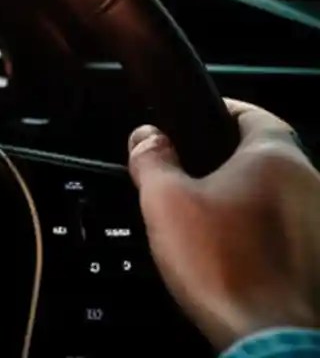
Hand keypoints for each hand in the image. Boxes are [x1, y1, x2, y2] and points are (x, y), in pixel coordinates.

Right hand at [129, 99, 319, 348]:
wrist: (271, 336)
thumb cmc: (223, 265)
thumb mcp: (164, 201)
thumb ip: (151, 159)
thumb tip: (146, 137)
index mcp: (275, 155)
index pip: (250, 112)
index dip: (218, 113)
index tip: (196, 121)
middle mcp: (312, 181)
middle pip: (265, 157)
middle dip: (229, 165)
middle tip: (192, 180)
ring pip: (279, 197)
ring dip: (250, 203)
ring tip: (211, 226)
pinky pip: (290, 232)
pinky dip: (266, 236)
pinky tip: (238, 257)